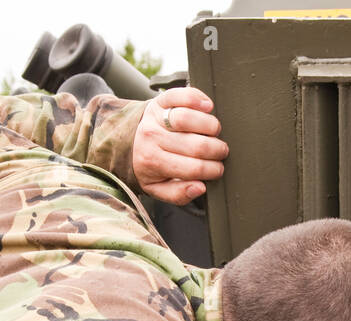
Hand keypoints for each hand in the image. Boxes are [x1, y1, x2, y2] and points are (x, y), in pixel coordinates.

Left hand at [133, 86, 228, 204]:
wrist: (129, 140)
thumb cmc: (150, 166)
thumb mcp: (158, 188)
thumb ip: (178, 194)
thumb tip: (200, 188)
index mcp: (152, 162)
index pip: (194, 168)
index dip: (213, 170)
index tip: (218, 169)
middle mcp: (151, 138)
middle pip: (197, 145)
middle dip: (217, 150)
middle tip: (221, 152)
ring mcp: (156, 117)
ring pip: (190, 118)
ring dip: (212, 126)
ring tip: (215, 133)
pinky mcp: (161, 100)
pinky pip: (182, 95)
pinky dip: (198, 99)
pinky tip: (208, 107)